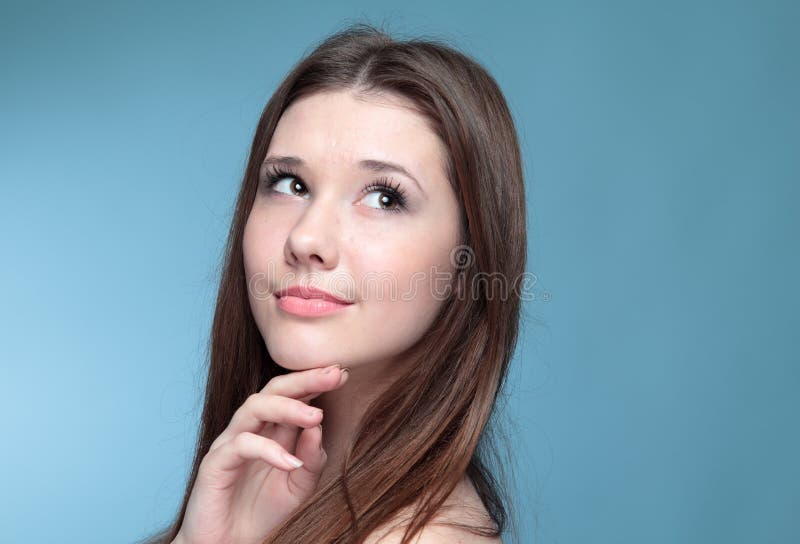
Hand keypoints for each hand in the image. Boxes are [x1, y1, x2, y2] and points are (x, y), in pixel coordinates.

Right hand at [172, 363, 348, 543]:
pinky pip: (240, 446)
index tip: (342, 373)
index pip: (292, 394)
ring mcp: (230, 443)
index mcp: (272, 430)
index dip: (315, 381)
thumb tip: (319, 429)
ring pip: (254, 407)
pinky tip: (291, 462)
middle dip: (304, 380)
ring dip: (288, 408)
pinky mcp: (214, 464)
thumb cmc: (262, 512)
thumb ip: (313, 460)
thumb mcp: (299, 487)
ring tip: (316, 416)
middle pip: (273, 390)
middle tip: (334, 374)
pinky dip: (268, 450)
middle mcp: (250, 429)